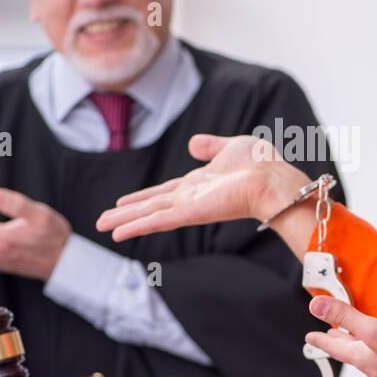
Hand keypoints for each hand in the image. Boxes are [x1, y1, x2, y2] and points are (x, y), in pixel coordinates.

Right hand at [96, 134, 309, 240]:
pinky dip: (137, 226)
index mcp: (199, 184)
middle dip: (126, 213)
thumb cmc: (262, 165)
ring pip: (149, 215)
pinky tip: (118, 233)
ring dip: (125, 221)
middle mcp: (191, 198)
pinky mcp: (191, 213)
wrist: (274, 180)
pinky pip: (158, 221)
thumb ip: (211, 146)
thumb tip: (192, 143)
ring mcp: (190, 207)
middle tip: (103, 222)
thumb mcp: (232, 147)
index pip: (163, 192)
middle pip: (151, 206)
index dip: (141, 197)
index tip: (122, 202)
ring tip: (102, 226)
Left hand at [304, 296, 376, 376]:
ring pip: (368, 357)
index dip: (321, 339)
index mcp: (361, 357)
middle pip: (350, 352)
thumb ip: (347, 317)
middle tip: (329, 336)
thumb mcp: (374, 330)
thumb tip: (316, 306)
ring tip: (358, 339)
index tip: (310, 336)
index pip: (334, 346)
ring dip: (360, 346)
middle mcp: (372, 368)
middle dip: (339, 341)